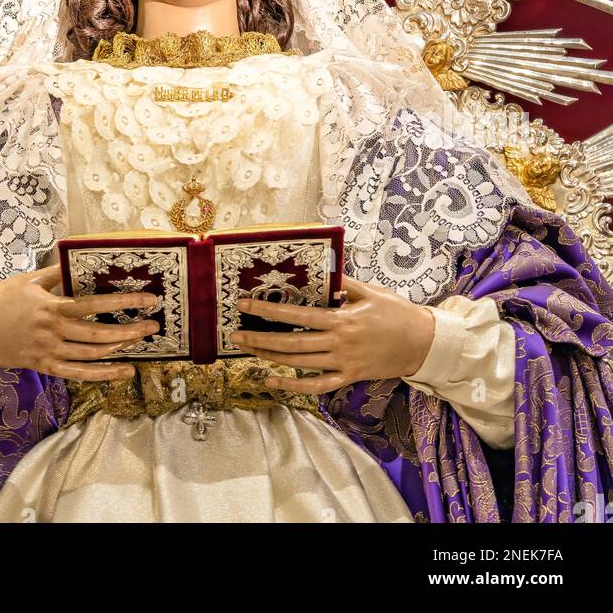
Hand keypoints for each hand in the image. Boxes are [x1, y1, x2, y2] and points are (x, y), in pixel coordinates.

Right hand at [0, 263, 159, 379]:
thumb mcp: (27, 280)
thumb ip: (55, 273)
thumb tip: (78, 260)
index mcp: (51, 307)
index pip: (94, 305)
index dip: (122, 303)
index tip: (147, 299)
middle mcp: (53, 332)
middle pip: (98, 334)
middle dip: (129, 330)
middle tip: (153, 326)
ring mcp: (49, 352)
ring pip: (91, 355)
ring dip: (119, 351)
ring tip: (141, 344)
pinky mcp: (44, 366)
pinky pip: (77, 373)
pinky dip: (101, 374)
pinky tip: (121, 371)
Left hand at [228, 272, 435, 395]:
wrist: (422, 343)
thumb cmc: (396, 313)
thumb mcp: (370, 291)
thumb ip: (344, 283)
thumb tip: (322, 271)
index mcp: (340, 319)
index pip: (297, 315)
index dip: (268, 311)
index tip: (245, 306)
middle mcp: (338, 343)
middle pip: (291, 343)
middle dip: (260, 338)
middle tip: (235, 334)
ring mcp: (342, 363)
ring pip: (299, 363)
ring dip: (271, 357)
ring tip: (248, 351)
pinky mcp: (349, 377)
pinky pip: (317, 386)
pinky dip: (294, 387)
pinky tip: (274, 381)